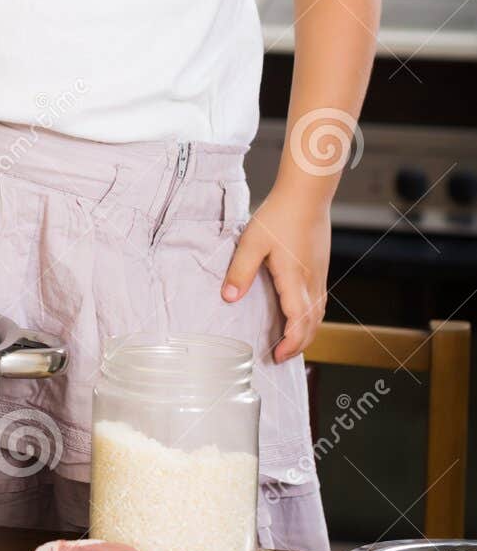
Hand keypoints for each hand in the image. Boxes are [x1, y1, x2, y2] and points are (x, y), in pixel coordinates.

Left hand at [221, 184, 330, 363]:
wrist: (307, 194)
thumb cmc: (279, 215)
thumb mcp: (252, 242)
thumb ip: (240, 271)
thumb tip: (229, 299)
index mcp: (295, 279)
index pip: (298, 322)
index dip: (290, 343)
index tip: (277, 356)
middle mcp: (312, 281)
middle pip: (313, 324)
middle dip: (299, 344)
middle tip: (282, 356)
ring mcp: (319, 274)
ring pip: (319, 313)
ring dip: (307, 331)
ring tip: (290, 341)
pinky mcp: (320, 266)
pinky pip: (319, 300)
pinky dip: (311, 316)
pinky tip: (299, 314)